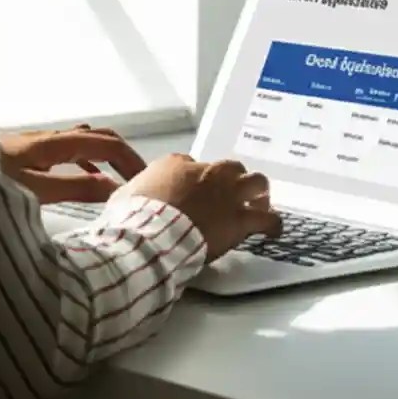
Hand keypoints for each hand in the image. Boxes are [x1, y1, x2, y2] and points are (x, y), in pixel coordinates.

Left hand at [0, 124, 146, 203]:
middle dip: (124, 155)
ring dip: (106, 157)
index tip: (146, 181)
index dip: (131, 160)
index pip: (107, 144)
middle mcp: (50, 138)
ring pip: (84, 142)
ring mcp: (38, 144)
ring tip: (119, 179)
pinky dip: (87, 162)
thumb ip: (77, 189)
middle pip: (99, 137)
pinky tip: (85, 179)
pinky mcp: (28, 153)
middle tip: (140, 179)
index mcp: (56, 143)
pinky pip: (69, 151)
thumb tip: (116, 189)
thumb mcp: (36, 191)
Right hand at [114, 154, 282, 261]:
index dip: (195, 180)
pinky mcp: (241, 218)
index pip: (192, 165)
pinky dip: (272, 223)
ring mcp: (229, 194)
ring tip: (258, 203)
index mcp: (177, 165)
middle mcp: (208, 173)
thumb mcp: (124, 194)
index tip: (193, 192)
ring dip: (258, 193)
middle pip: (231, 168)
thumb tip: (131, 196)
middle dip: (232, 179)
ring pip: (256, 183)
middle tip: (232, 193)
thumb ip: (135, 190)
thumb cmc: (134, 216)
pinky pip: (268, 218)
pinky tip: (272, 229)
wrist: (153, 233)